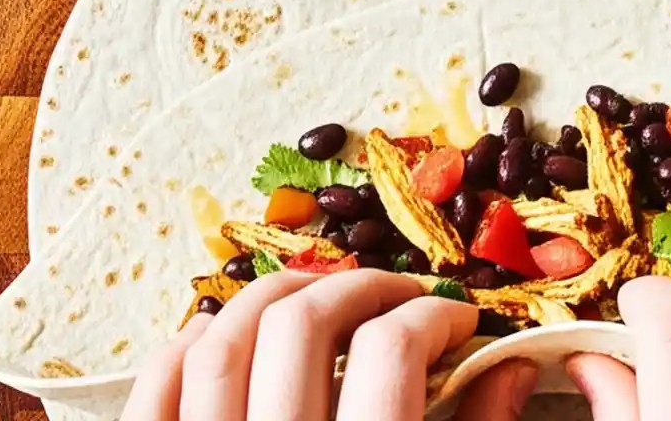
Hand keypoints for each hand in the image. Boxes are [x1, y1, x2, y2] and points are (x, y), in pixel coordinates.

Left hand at [123, 269, 538, 420]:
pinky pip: (158, 383)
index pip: (391, 354)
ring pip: (223, 339)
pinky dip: (193, 341)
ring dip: (281, 297)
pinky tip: (236, 335)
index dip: (435, 316)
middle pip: (302, 325)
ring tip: (325, 300)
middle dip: (361, 287)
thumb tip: (512, 367)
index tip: (457, 319)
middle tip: (399, 296)